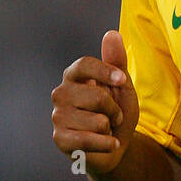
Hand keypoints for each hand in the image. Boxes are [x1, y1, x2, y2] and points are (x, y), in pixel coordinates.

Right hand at [50, 29, 139, 173]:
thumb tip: (112, 33)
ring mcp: (58, 116)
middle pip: (97, 96)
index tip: (122, 81)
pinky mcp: (59, 138)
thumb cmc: (116, 114)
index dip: (105, 71)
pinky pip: (89, 140)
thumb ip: (117, 62)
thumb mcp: (122, 87)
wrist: (113, 148)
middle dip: (115, 110)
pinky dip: (106, 144)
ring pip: (97, 121)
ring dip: (110, 129)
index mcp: (74, 76)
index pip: (85, 64)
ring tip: (104, 130)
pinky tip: (107, 143)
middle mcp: (61, 93)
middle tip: (114, 117)